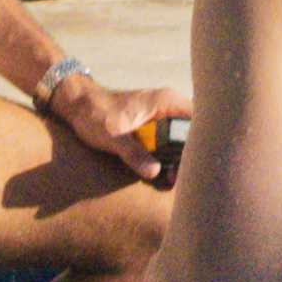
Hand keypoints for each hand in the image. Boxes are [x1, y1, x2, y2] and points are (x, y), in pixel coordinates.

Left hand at [34, 68, 189, 178]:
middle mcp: (168, 106)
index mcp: (164, 102)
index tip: (196, 164)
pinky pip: (169, 141)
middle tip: (177, 177)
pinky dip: (168, 156)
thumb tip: (155, 172)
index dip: (202, 140)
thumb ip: (134, 153)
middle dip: (190, 155)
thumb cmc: (96, 114)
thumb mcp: (114, 137)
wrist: (79, 106)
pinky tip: (161, 172)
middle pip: (192, 131)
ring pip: (182, 138)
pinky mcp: (153, 125)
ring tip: (169, 179)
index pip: (198, 118)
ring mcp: (161, 115)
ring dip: (179, 159)